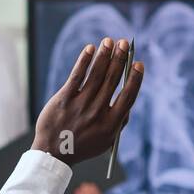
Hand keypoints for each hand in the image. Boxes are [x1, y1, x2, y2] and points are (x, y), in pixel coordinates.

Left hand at [33, 37, 142, 164]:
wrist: (54, 152)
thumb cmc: (83, 145)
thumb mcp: (107, 141)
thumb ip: (119, 122)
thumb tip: (127, 97)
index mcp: (111, 124)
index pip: (128, 96)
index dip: (135, 78)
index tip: (139, 64)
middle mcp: (97, 112)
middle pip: (112, 81)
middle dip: (120, 59)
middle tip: (125, 44)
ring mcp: (80, 104)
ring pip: (96, 75)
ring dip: (105, 55)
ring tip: (110, 41)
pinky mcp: (64, 98)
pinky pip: (77, 75)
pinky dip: (85, 60)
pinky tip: (90, 49)